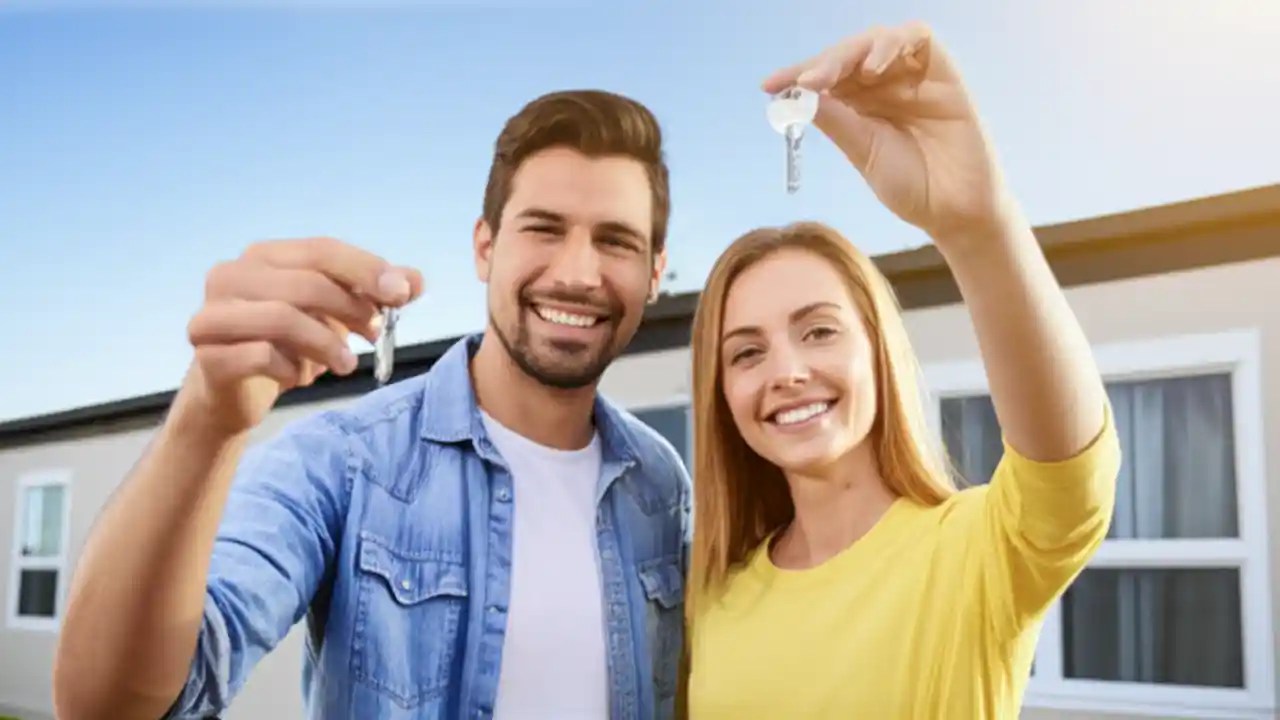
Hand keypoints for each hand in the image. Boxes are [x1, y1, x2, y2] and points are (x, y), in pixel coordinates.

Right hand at [178, 237, 423, 435]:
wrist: (234, 393)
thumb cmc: (288, 344)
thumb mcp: (337, 315)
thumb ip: (374, 295)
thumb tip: (416, 281)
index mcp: (263, 256)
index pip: (322, 249)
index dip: (366, 269)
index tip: (402, 295)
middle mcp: (230, 275)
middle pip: (306, 283)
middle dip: (351, 309)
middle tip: (376, 334)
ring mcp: (212, 314)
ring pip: (282, 318)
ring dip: (327, 343)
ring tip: (348, 364)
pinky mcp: (208, 355)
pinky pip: (261, 356)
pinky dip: (292, 369)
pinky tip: (300, 377)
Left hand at [763, 21, 1012, 244]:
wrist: (955, 211)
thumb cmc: (912, 186)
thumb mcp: (862, 151)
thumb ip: (835, 120)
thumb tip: (796, 96)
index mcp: (862, 103)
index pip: (827, 78)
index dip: (798, 76)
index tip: (769, 86)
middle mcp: (886, 84)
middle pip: (849, 54)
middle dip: (823, 63)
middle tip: (804, 82)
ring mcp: (914, 76)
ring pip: (879, 40)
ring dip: (853, 51)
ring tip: (832, 76)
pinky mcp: (943, 73)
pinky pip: (919, 38)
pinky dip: (892, 43)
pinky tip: (873, 67)